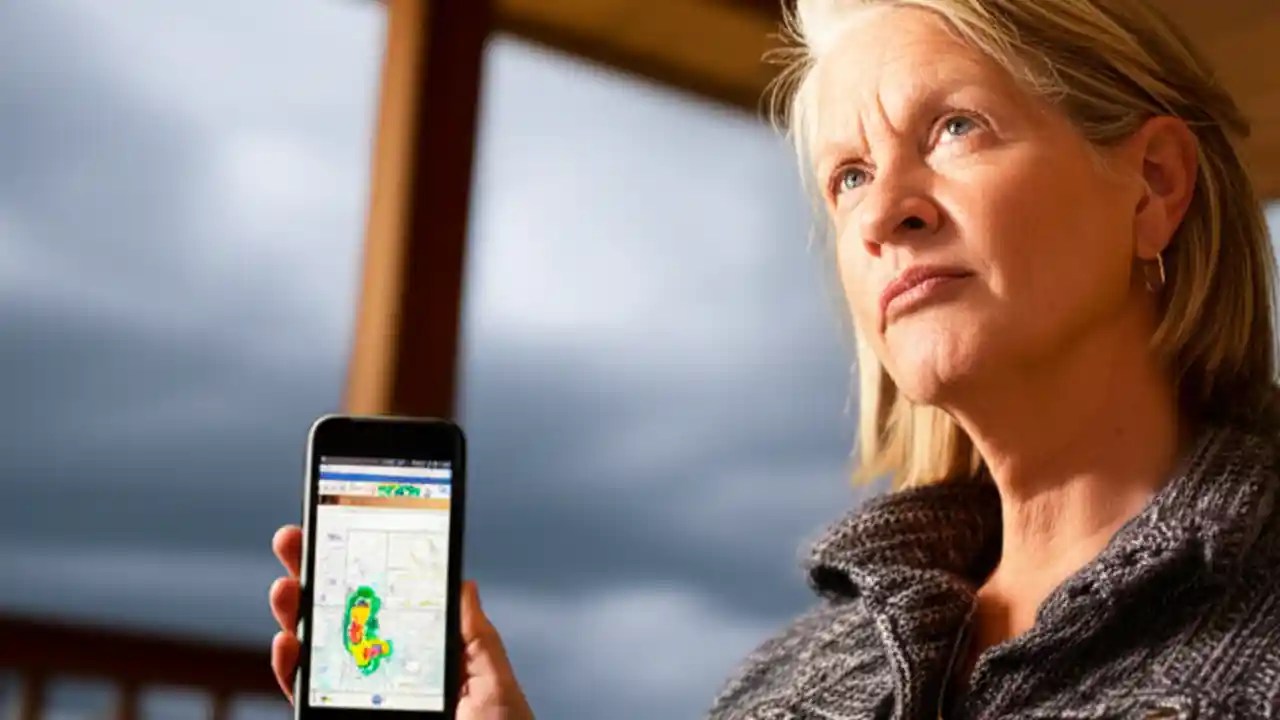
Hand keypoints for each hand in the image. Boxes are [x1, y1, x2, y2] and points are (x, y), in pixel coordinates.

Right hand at [269, 525, 534, 718]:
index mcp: (421, 664)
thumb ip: (474, 637)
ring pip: (315, 657)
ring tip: (285, 586)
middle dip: (313, 578)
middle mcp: (383, 683)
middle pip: (340, 623)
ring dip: (293, 617)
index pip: (384, 608)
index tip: (340, 526)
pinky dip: (290, 672)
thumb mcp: (495, 685)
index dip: (359, 570)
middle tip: (294, 538)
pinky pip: (306, 701)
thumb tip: (463, 580)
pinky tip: (286, 643)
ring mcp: (358, 708)